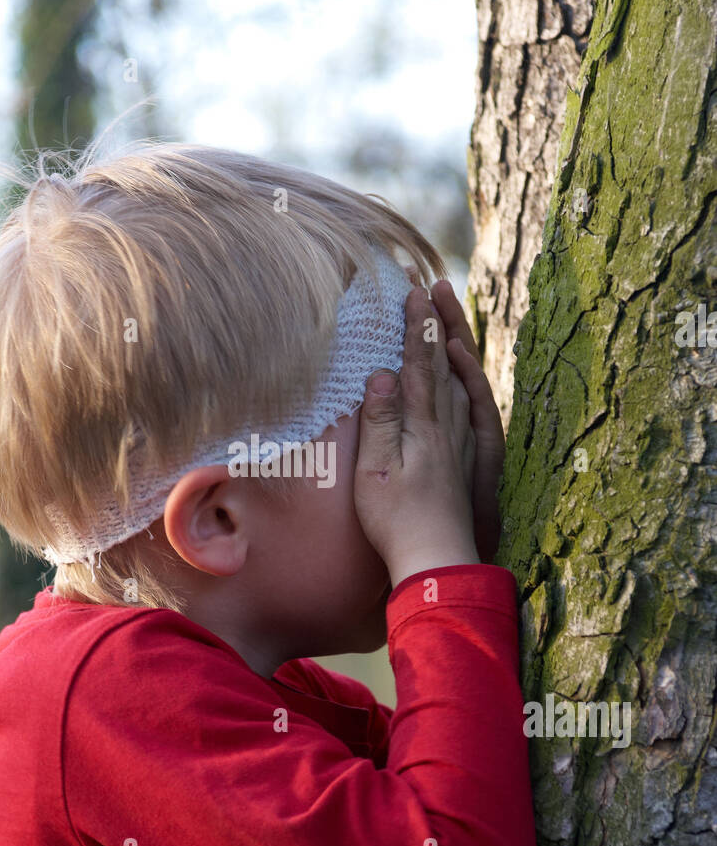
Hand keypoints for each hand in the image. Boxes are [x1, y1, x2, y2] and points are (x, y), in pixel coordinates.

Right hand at [354, 284, 478, 587]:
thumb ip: (380, 419)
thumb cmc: (396, 520)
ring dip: (455, 346)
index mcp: (423, 425)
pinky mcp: (465, 460)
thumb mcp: (376, 470)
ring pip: (461, 381)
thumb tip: (382, 373)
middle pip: (445, 364)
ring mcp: (460, 443)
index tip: (413, 292)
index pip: (420, 363)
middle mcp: (448, 427)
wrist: (435, 559)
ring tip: (450, 320)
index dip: (417, 326)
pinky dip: (468, 382)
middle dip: (439, 323)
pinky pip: (471, 407)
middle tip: (435, 286)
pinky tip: (465, 379)